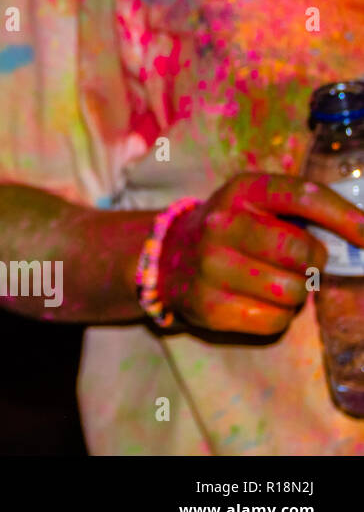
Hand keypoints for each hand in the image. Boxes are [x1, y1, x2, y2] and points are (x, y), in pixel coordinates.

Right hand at [157, 173, 363, 334]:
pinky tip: (257, 300)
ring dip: (297, 292)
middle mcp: (222, 225)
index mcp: (242, 191)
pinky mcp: (211, 307)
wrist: (167, 259)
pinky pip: (276, 320)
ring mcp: (212, 268)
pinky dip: (279, 315)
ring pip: (294, 292)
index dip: (345, 218)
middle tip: (299, 262)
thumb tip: (363, 235)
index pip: (304, 197)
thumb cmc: (231, 229)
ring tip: (274, 281)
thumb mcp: (255, 203)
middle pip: (304, 253)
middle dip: (314, 262)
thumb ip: (301, 211)